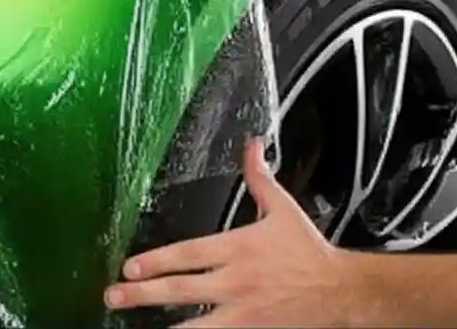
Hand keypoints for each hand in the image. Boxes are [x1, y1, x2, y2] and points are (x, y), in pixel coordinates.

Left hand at [104, 138, 372, 326]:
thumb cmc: (308, 250)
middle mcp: (237, 281)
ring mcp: (244, 312)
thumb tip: (252, 145)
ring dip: (163, 327)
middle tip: (115, 295)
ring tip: (131, 326)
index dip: (158, 261)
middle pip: (183, 290)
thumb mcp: (283, 209)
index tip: (131, 266)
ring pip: (196, 324)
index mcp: (240, 248)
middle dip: (145, 294)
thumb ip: (259, 178)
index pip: (190, 254)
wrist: (341, 291)